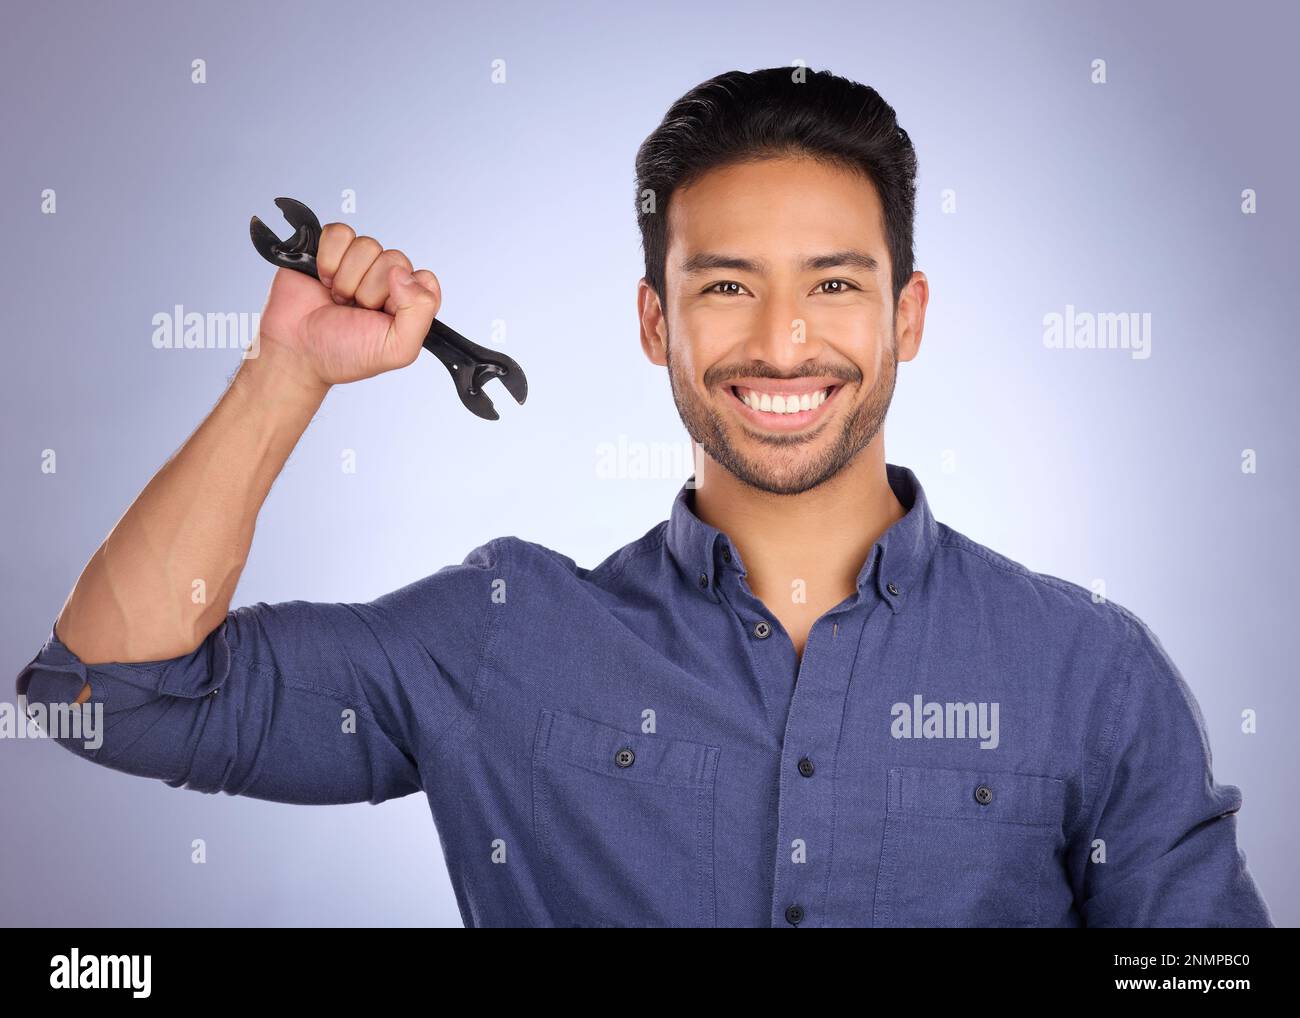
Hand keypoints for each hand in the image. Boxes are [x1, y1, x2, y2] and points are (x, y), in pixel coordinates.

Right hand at [254, 223, 441, 387]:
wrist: (296, 351)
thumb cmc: (344, 354)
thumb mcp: (397, 349)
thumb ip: (420, 312)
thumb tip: (404, 273)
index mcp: (407, 302)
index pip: (423, 278)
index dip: (402, 295)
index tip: (382, 314)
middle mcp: (385, 281)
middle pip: (393, 258)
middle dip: (369, 289)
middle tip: (354, 310)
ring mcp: (358, 264)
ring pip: (367, 245)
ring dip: (346, 277)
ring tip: (337, 299)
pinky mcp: (330, 251)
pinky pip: (339, 233)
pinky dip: (328, 258)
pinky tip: (323, 280)